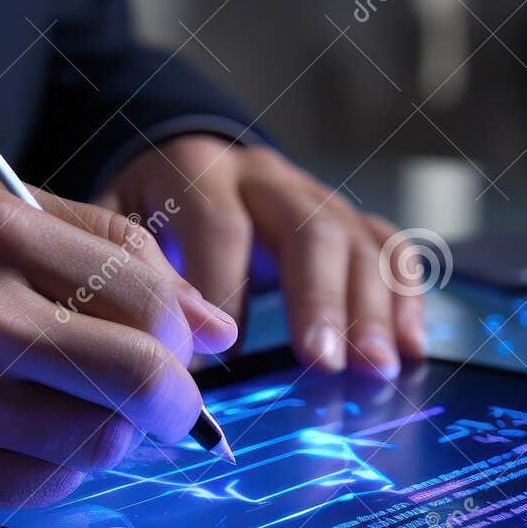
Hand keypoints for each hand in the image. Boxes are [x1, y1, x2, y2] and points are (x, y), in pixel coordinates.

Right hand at [0, 171, 236, 508]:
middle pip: (143, 372)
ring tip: (76, 413)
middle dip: (179, 400)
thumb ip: (96, 248)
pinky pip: (50, 483)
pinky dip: (64, 469)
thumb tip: (215, 324)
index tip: (185, 348)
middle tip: (172, 406)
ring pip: (103, 438)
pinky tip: (30, 440)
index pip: (149, 286)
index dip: (187, 328)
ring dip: (115, 436)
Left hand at [98, 136, 427, 377]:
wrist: (182, 160)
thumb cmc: (144, 213)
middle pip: (308, 229)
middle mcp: (266, 178)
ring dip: (372, 308)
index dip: (221, 296)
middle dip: (318, 299)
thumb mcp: (113, 225)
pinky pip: (391, 248)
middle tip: (323, 362)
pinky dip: (407, 297)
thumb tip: (152, 347)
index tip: (212, 367)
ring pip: (358, 240)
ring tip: (378, 367)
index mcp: (201, 174)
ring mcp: (316, 195)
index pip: (220, 229)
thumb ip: (125, 272)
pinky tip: (414, 347)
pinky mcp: (349, 217)